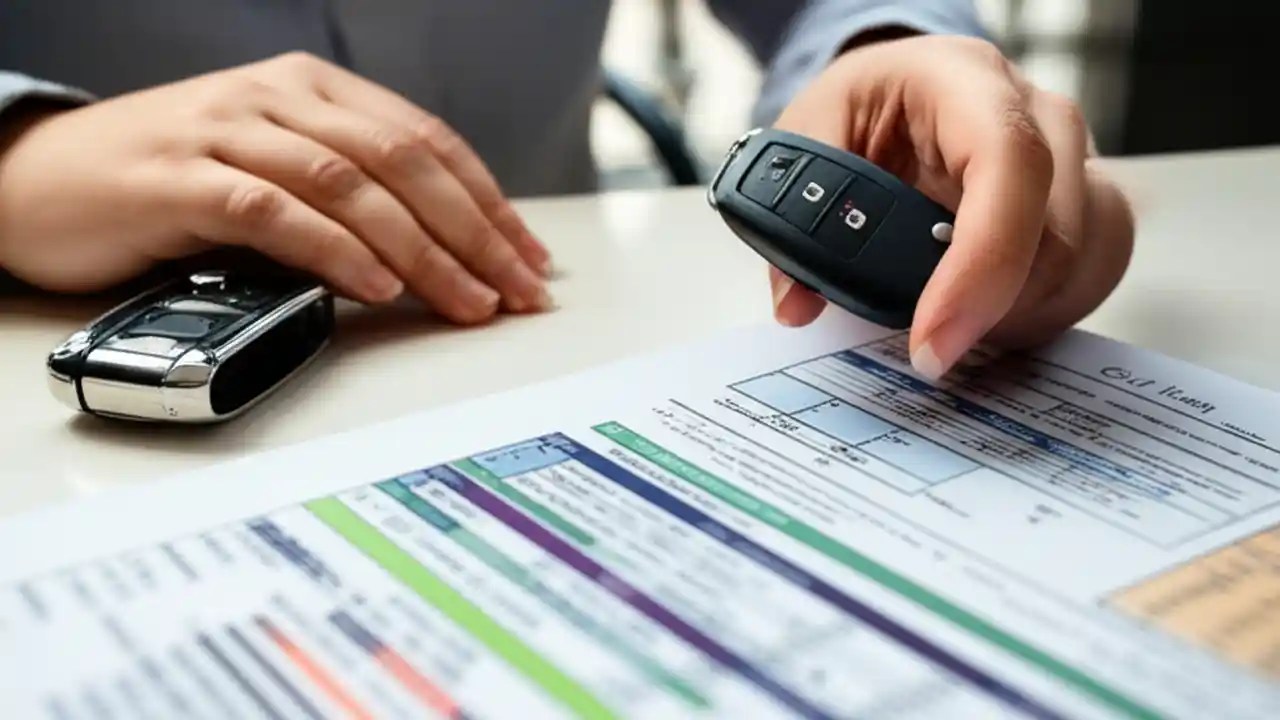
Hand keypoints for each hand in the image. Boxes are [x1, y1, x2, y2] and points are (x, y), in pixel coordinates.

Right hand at [0, 52, 552, 322]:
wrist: (41, 176)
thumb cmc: (170, 180)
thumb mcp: (273, 171)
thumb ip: (346, 196)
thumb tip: (441, 254)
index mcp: (312, 89)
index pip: (425, 141)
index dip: (488, 202)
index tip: (530, 260)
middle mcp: (278, 98)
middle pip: (403, 162)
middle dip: (474, 232)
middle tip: (518, 292)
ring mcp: (228, 132)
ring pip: (350, 185)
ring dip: (422, 250)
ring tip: (466, 301)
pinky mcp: (181, 178)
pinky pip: (275, 211)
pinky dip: (334, 250)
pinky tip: (377, 289)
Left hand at [770, 35, 1133, 377]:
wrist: (901, 91)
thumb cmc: (861, 108)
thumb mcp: (808, 137)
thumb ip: (795, 219)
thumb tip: (796, 304)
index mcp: (964, 80)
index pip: (1009, 164)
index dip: (981, 263)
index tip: (932, 339)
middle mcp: (1038, 116)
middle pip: (1055, 232)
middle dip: (988, 311)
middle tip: (926, 348)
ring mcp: (1074, 161)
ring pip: (1082, 264)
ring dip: (1014, 318)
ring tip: (947, 321)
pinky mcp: (1087, 206)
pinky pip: (1092, 275)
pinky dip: (1040, 314)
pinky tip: (986, 316)